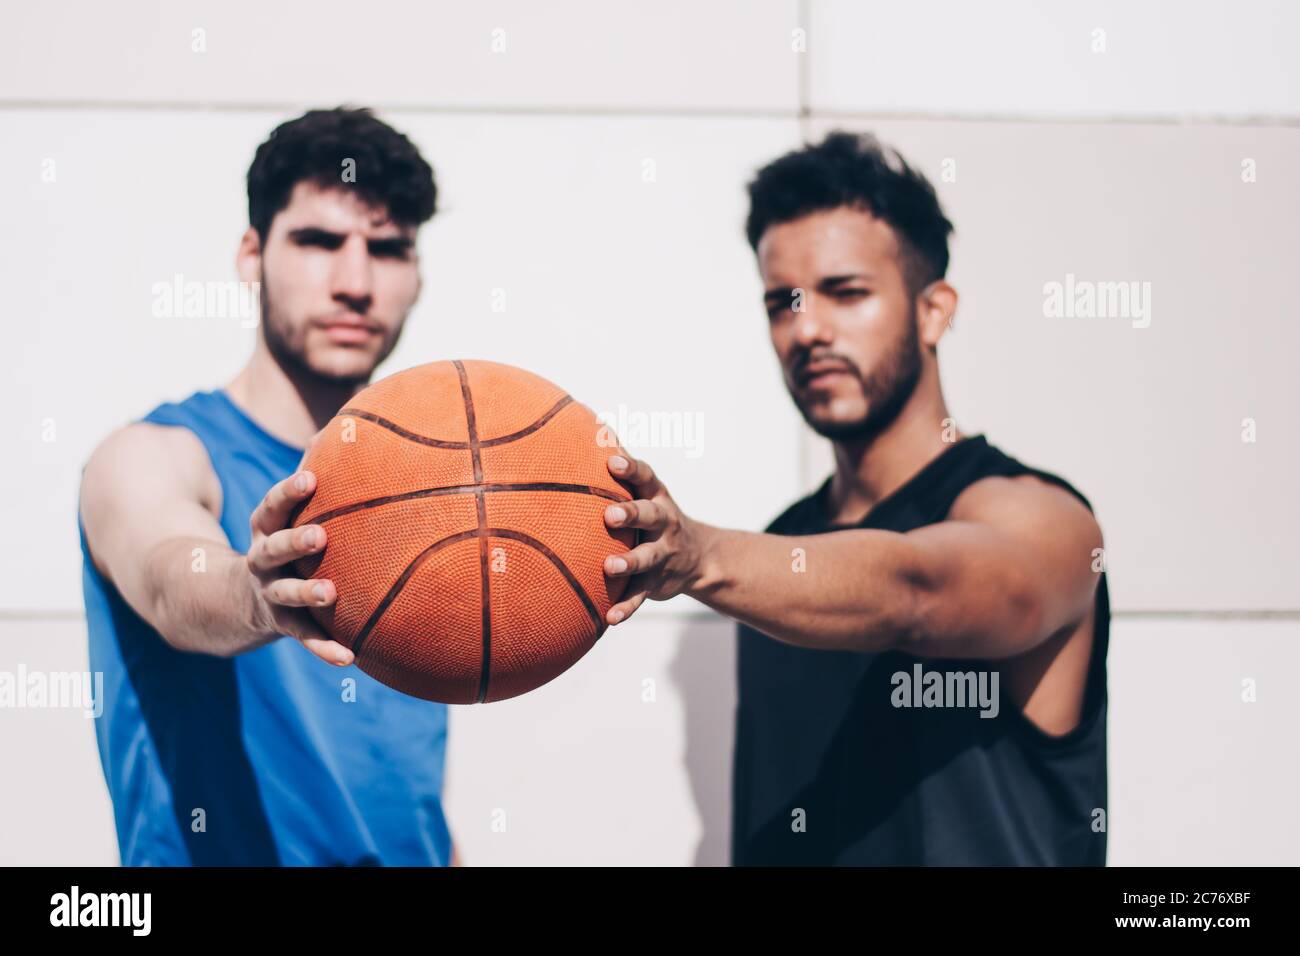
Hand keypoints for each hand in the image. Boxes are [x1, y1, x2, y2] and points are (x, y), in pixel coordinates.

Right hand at [245, 469, 351, 665]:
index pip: (273, 506)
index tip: (309, 479)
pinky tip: (350, 658)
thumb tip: (335, 429)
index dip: (288, 492)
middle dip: (294, 542)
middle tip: (320, 536)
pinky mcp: (284, 624)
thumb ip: (308, 478)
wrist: (241, 599)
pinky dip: (325, 648)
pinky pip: (306, 637)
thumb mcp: (287, 512)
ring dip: (307, 594)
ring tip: (330, 593)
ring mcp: (271, 594)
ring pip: (286, 595)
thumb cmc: (284, 540)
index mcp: (266, 527)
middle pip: (273, 549)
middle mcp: (263, 560)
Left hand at [602, 452, 707, 625]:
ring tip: (609, 566)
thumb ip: (623, 466)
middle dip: (631, 514)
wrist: (700, 558)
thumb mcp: (648, 491)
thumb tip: (594, 425)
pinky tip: (609, 619)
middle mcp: (663, 524)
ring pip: (646, 558)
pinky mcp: (657, 583)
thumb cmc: (657, 514)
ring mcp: (662, 554)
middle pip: (649, 515)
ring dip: (629, 562)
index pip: (645, 477)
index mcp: (657, 498)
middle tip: (609, 514)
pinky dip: (626, 608)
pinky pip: (640, 596)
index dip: (630, 468)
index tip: (611, 459)